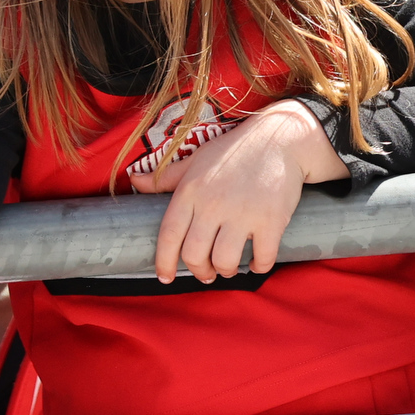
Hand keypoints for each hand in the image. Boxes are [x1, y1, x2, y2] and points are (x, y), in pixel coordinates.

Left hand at [130, 100, 345, 282]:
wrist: (280, 138)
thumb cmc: (233, 151)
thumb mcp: (195, 159)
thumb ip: (165, 177)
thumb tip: (134, 179)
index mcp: (191, 191)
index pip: (169, 235)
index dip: (164, 262)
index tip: (165, 277)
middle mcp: (213, 204)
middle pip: (194, 254)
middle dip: (199, 272)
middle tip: (206, 273)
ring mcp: (243, 213)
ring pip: (225, 261)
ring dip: (226, 271)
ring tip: (229, 267)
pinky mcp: (271, 219)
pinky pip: (262, 257)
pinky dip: (259, 266)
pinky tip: (257, 262)